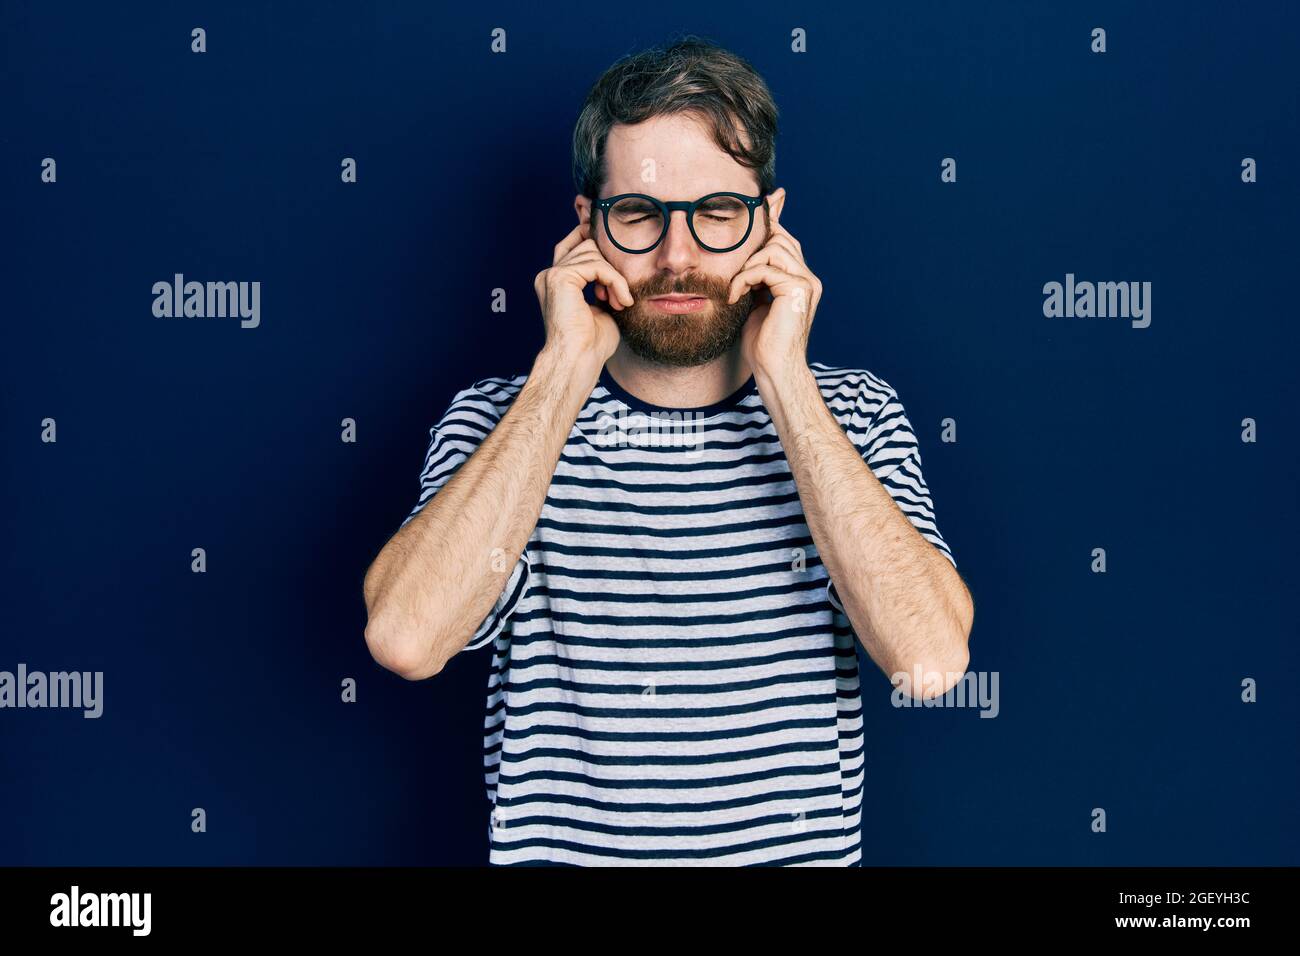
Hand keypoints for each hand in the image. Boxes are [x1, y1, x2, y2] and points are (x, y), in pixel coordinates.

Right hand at [534, 218, 632, 364]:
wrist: (578, 361)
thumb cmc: (591, 344)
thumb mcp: (601, 308)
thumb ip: (603, 285)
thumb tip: (618, 268)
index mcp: (555, 282)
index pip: (573, 245)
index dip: (593, 241)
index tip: (618, 255)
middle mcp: (549, 276)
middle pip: (586, 245)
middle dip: (609, 267)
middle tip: (618, 298)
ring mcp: (552, 275)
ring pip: (593, 253)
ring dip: (614, 277)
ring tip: (618, 303)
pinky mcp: (560, 278)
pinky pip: (597, 266)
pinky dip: (615, 281)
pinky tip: (620, 302)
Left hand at [726, 200, 821, 381]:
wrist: (774, 370)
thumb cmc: (761, 344)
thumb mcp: (753, 303)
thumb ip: (753, 279)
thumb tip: (740, 260)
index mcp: (799, 279)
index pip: (784, 240)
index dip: (771, 221)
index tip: (760, 202)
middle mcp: (807, 277)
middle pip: (780, 238)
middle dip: (752, 243)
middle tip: (732, 265)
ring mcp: (806, 282)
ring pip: (774, 247)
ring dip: (746, 266)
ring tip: (735, 290)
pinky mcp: (799, 289)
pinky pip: (765, 268)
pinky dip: (744, 280)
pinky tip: (735, 297)